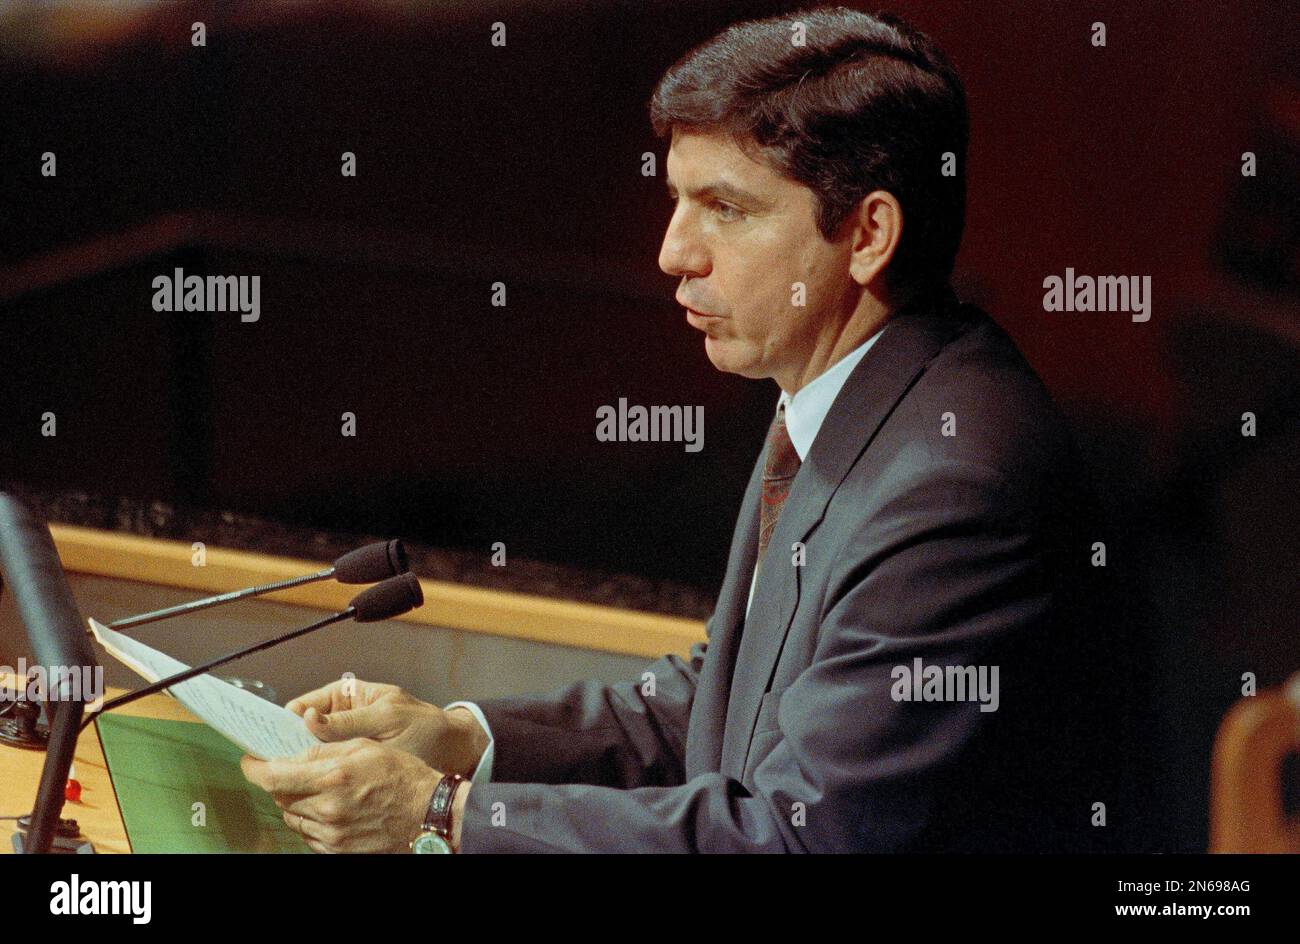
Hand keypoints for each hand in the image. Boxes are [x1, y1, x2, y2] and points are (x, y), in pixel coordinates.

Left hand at [241, 740, 439, 853]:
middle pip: (280, 797)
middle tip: (294, 771)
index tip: (251, 762)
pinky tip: (331, 809)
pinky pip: (308, 834)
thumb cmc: (401, 776)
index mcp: (332, 777)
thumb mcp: (365, 746)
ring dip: (297, 802)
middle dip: (282, 781)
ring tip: (321, 790)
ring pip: (292, 816)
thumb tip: (293, 753)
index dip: (255, 769)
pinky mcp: (336, 849)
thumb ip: (325, 750)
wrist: (427, 812)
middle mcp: (327, 808)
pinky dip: (311, 820)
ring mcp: (330, 833)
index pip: (273, 777)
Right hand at [285, 678, 487, 775]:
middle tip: (272, 764)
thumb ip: (349, 720)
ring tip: (288, 780)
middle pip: (300, 733)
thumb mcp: (387, 718)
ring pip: (310, 755)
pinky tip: (311, 790)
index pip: (304, 706)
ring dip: (301, 766)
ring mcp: (345, 745)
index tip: (267, 736)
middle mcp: (341, 720)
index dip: (284, 720)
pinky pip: (326, 772)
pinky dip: (318, 779)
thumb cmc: (424, 727)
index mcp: (347, 698)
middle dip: (287, 747)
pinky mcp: (352, 767)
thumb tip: (309, 718)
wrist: (452, 751)